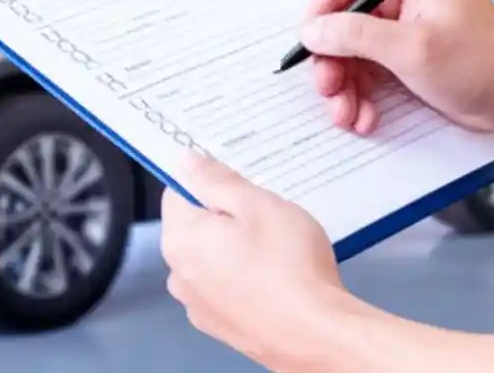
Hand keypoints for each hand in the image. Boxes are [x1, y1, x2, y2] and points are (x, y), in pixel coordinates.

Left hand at [161, 152, 349, 370]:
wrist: (316, 333)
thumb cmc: (289, 264)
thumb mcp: (257, 203)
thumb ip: (216, 180)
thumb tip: (186, 161)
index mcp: (180, 239)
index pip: (178, 191)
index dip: (210, 183)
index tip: (242, 187)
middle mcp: (179, 274)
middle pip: (195, 226)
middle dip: (227, 217)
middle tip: (268, 219)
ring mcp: (198, 306)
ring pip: (212, 258)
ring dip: (236, 249)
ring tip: (277, 252)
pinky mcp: (221, 326)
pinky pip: (225, 287)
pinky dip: (244, 279)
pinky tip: (275, 280)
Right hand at [300, 0, 493, 133]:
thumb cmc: (483, 63)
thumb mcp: (413, 49)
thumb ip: (357, 35)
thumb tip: (312, 30)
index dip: (322, 3)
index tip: (314, 42)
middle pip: (339, 14)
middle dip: (331, 57)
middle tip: (328, 89)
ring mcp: (400, 23)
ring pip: (347, 48)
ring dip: (342, 84)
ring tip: (347, 115)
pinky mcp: (402, 53)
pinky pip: (365, 69)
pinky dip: (360, 94)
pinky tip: (366, 117)